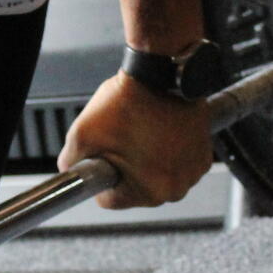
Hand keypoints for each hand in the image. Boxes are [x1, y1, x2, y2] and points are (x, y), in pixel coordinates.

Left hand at [59, 72, 213, 209]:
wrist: (161, 73)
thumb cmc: (128, 101)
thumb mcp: (82, 134)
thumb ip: (70, 161)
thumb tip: (69, 170)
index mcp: (149, 191)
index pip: (109, 199)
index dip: (98, 177)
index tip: (100, 160)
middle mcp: (176, 187)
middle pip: (136, 190)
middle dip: (125, 170)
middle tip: (121, 141)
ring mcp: (193, 171)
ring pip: (158, 177)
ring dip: (148, 162)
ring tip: (141, 134)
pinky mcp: (204, 155)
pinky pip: (177, 164)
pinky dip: (168, 153)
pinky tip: (158, 132)